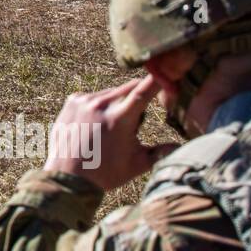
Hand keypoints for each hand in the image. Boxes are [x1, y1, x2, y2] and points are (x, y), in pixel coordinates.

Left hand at [42, 76, 177, 191]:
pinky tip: (94, 125)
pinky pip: (94, 96)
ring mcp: (84, 101)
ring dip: (117, 103)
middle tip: (131, 124)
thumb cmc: (106, 173)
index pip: (144, 92)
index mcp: (120, 119)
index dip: (156, 80)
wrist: (67, 177)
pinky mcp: (73, 101)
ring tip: (107, 130)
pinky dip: (99, 105)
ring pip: (111, 92)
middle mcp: (101, 105)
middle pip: (129, 89)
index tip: (165, 72)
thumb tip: (182, 147)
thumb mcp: (137, 164)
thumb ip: (161, 152)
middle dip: (136, 100)